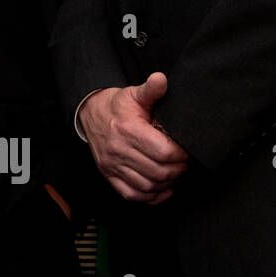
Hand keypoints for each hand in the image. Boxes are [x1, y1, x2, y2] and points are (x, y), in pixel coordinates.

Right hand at [78, 72, 188, 203]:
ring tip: (172, 173)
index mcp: (128, 130)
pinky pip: (132, 194)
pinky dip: (150, 197)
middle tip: (182, 162)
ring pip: (147, 186)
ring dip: (166, 183)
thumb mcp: (133, 94)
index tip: (185, 149)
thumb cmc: (116, 106)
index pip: (164, 152)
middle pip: (159, 172)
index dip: (181, 154)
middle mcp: (118, 150)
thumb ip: (151, 89)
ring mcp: (112, 165)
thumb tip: (161, 79)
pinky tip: (161, 189)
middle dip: (177, 170)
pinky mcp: (109, 175)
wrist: (90, 114)